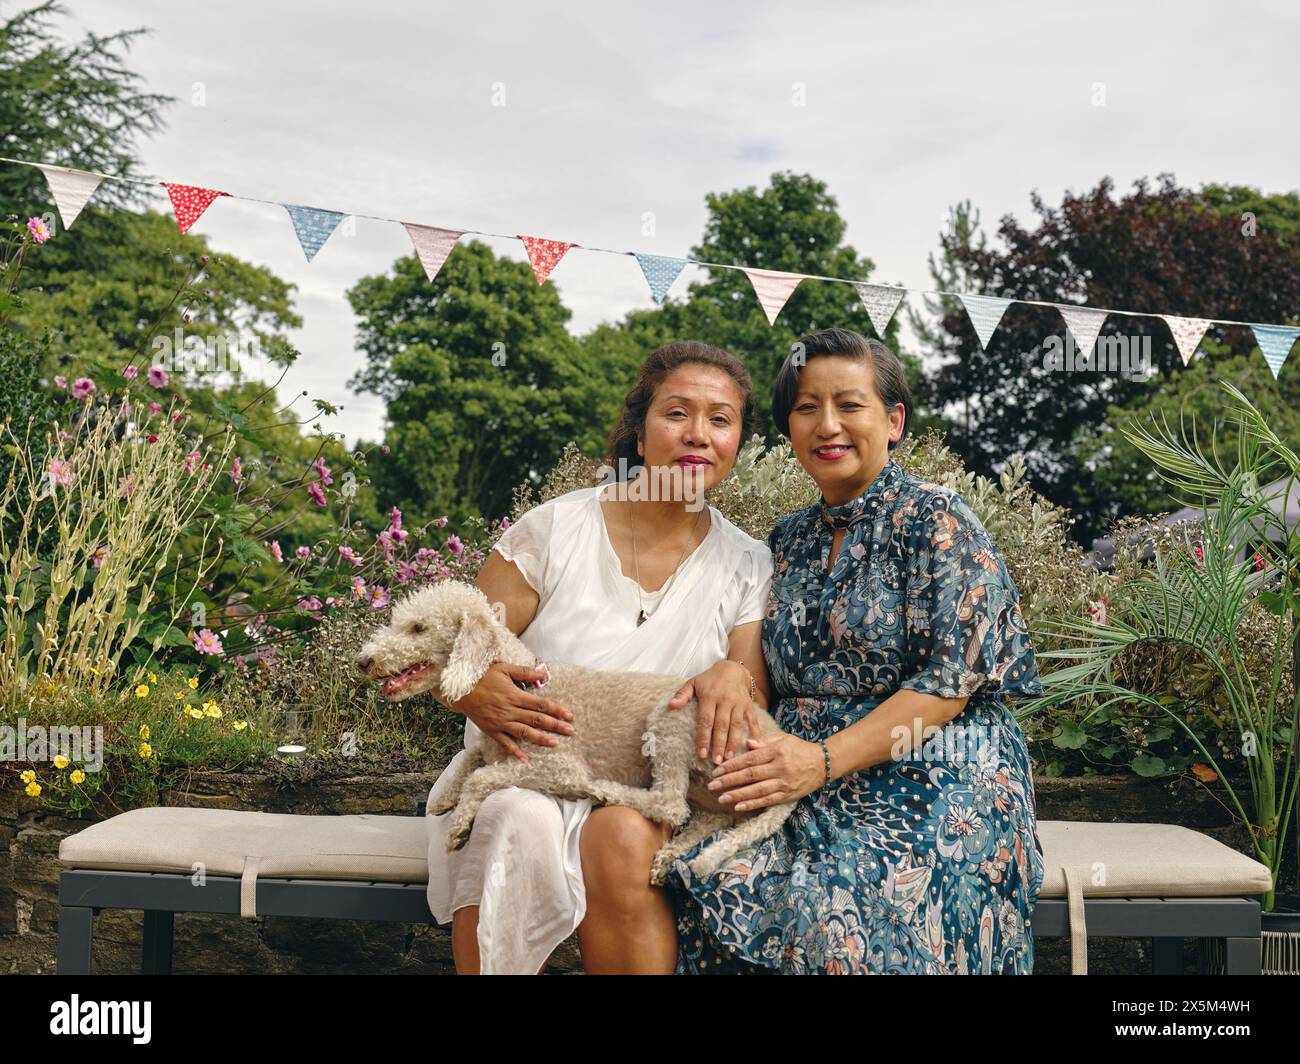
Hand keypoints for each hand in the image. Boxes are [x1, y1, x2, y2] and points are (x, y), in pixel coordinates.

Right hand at [447, 661, 573, 763]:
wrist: (459, 691)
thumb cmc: (482, 677)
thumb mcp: (504, 669)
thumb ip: (524, 672)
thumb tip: (543, 673)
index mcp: (514, 695)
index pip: (540, 704)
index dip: (556, 710)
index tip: (568, 715)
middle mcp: (510, 711)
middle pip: (536, 720)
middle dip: (555, 725)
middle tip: (570, 731)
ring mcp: (501, 723)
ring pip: (524, 733)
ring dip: (540, 739)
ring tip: (555, 744)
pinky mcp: (492, 731)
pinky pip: (506, 743)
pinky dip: (516, 752)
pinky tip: (526, 759)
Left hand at [667, 659, 758, 764]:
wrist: (732, 669)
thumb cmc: (709, 680)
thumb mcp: (693, 683)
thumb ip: (682, 695)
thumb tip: (671, 705)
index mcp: (709, 696)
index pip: (705, 720)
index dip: (703, 738)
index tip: (702, 753)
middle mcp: (725, 700)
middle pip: (722, 726)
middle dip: (719, 745)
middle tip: (716, 761)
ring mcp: (739, 703)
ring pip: (737, 726)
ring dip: (734, 743)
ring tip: (730, 758)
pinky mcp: (749, 706)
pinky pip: (752, 721)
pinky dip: (755, 733)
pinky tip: (753, 746)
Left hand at [705, 734, 824, 812]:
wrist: (823, 763)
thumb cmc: (800, 749)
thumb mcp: (783, 739)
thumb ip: (763, 741)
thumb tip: (746, 743)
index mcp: (776, 751)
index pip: (750, 759)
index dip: (732, 765)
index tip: (717, 770)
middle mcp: (780, 768)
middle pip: (750, 775)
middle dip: (729, 781)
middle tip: (712, 785)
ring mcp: (784, 783)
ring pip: (757, 790)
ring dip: (738, 795)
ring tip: (721, 798)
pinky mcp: (788, 795)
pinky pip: (768, 800)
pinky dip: (753, 804)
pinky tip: (739, 806)